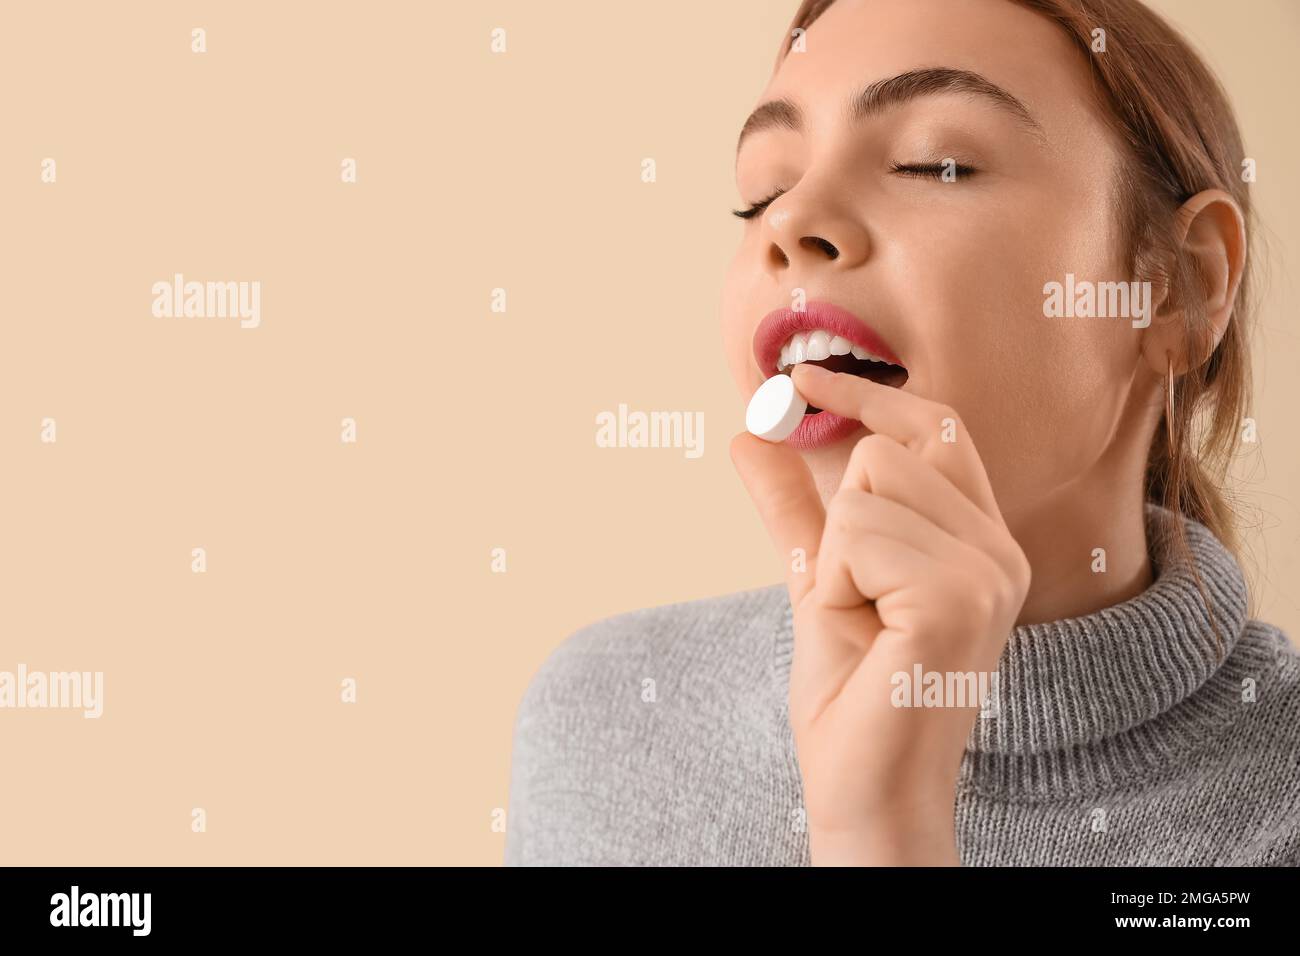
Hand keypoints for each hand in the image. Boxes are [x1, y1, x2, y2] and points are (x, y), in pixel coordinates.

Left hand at [730, 363, 1030, 864]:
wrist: (862, 785)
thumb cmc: (850, 692)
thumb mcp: (818, 579)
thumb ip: (794, 508)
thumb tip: (749, 434)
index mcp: (980, 542)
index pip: (936, 427)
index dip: (871, 395)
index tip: (804, 379)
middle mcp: (1000, 550)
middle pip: (886, 451)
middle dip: (841, 526)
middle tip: (858, 604)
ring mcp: (988, 572)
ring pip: (866, 484)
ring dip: (837, 561)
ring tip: (867, 624)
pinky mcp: (960, 596)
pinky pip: (856, 532)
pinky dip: (837, 583)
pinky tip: (870, 635)